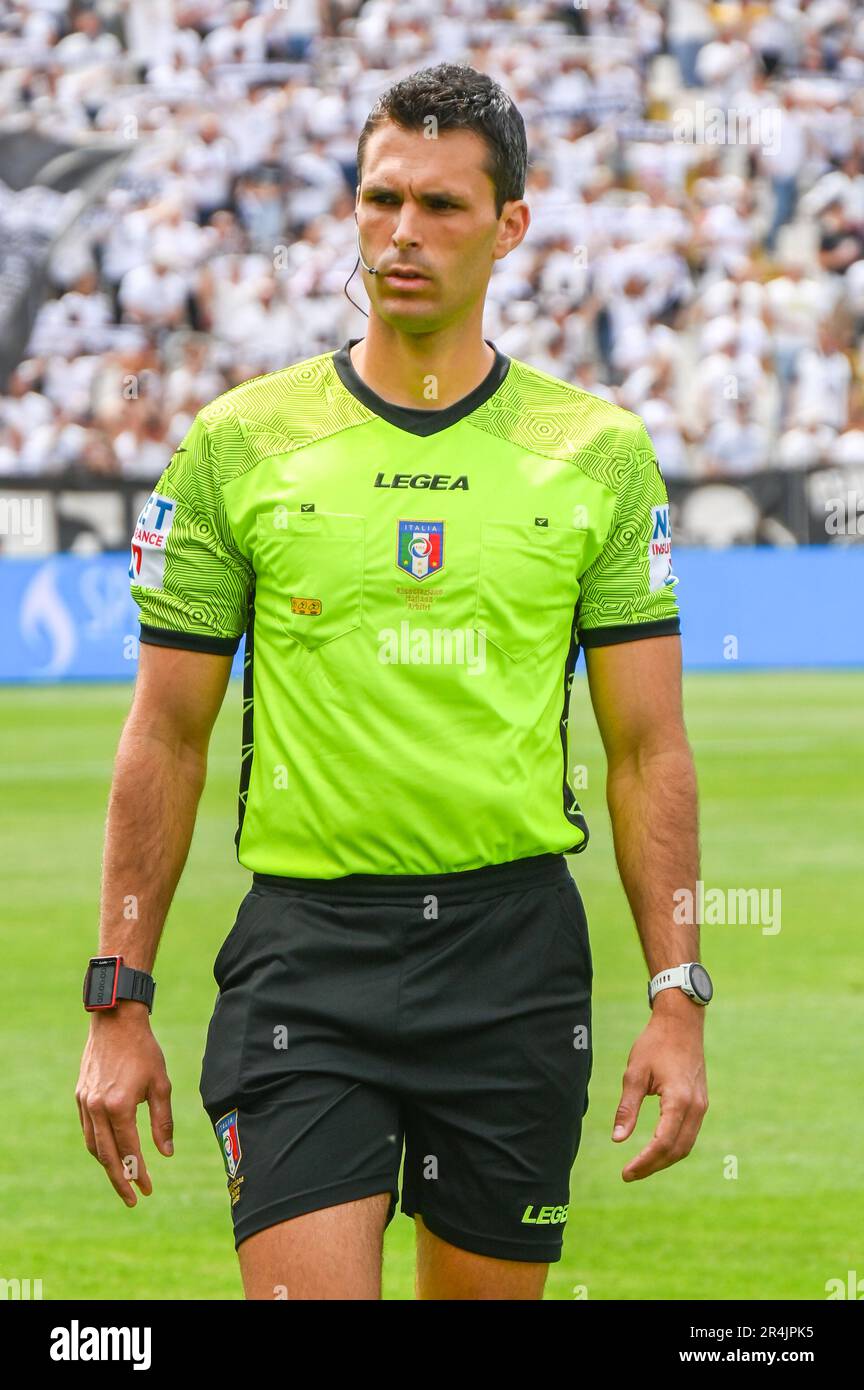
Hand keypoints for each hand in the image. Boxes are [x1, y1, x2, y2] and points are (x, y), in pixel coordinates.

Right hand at [76, 1003, 173, 1205]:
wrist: (116, 1021)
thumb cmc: (144, 1051)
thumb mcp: (161, 1085)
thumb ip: (163, 1122)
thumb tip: (167, 1154)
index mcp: (119, 1106)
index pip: (129, 1151)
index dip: (139, 1174)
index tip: (147, 1191)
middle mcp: (97, 1108)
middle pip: (106, 1156)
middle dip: (120, 1180)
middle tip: (133, 1199)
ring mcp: (85, 1103)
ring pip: (93, 1146)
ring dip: (107, 1166)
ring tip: (123, 1179)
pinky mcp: (80, 1096)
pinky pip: (87, 1130)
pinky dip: (97, 1146)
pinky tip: (109, 1152)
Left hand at [611, 992, 707, 1180]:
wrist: (681, 1023)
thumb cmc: (655, 1044)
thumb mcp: (634, 1074)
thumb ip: (627, 1108)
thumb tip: (618, 1139)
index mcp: (679, 1100)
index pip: (663, 1143)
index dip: (645, 1162)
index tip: (626, 1172)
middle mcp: (695, 1107)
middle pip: (677, 1150)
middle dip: (653, 1166)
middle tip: (629, 1174)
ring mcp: (701, 1105)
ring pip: (686, 1145)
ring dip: (664, 1159)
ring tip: (640, 1166)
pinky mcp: (700, 1103)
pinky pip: (689, 1133)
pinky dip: (673, 1146)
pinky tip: (656, 1149)